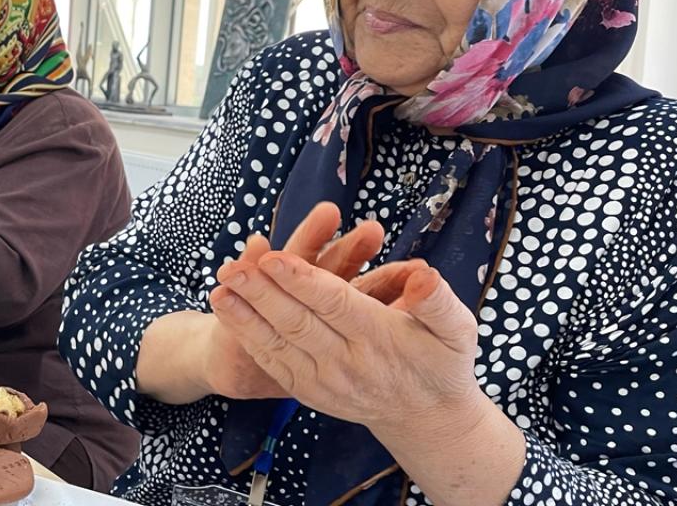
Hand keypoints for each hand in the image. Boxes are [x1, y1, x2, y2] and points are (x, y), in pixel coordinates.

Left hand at [211, 222, 480, 429]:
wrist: (425, 417)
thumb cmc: (442, 363)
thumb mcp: (457, 329)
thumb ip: (439, 301)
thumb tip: (422, 274)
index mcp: (379, 338)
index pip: (334, 305)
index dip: (302, 281)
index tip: (274, 258)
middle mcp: (347, 362)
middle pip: (298, 322)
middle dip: (261, 293)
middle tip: (233, 266)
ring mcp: (324, 380)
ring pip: (278, 343)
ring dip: (245, 315)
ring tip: (219, 287)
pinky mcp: (308, 390)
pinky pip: (273, 362)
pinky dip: (248, 337)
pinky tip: (227, 314)